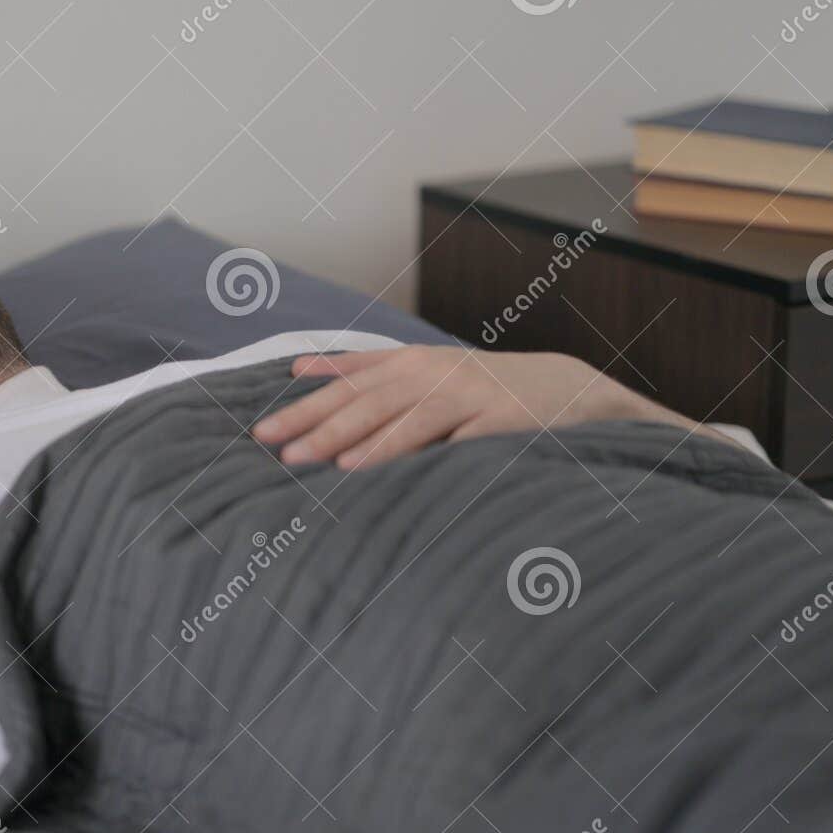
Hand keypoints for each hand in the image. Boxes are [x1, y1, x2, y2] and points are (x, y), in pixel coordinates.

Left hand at [252, 346, 694, 469]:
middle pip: (364, 400)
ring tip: (312, 461)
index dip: (304, 406)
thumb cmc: (484, 391)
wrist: (571, 394)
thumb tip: (299, 371)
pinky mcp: (497, 420)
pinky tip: (379, 467)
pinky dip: (413, 452)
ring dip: (353, 440)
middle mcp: (434, 374)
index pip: (347, 384)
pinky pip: (449, 440)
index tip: (261, 430)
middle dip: (315, 425)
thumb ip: (363, 370)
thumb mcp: (422, 372)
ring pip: (400, 417)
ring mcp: (467, 395)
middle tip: (273, 449)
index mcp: (411, 364)